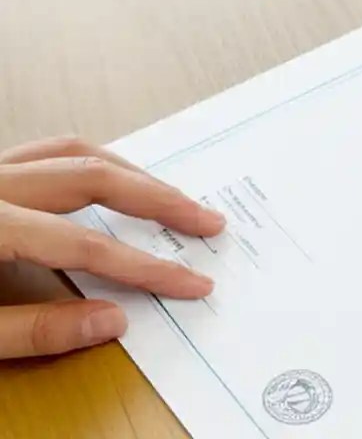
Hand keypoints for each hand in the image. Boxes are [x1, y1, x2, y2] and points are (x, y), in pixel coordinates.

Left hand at [0, 137, 224, 358]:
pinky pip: (47, 152)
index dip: (144, 268)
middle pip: (92, 178)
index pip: (85, 246)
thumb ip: (33, 331)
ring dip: (127, 172)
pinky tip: (109, 181)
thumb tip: (112, 322)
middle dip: (157, 201)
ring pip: (71, 152)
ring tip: (170, 197)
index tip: (191, 283)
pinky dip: (87, 162)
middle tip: (207, 221)